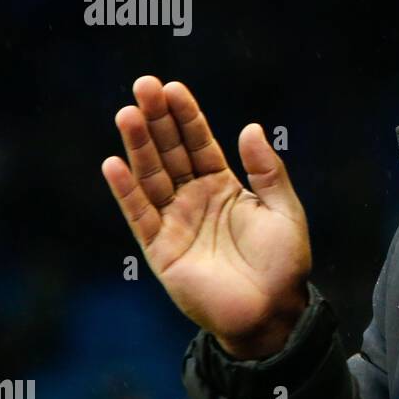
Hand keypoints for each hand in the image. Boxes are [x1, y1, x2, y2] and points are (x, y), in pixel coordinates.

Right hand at [100, 76, 311, 359]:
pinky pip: (140, 216)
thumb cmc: (283, 264)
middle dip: (157, 119)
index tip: (173, 87)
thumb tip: (250, 126)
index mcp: (225, 188)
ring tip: (128, 113)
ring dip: (138, 146)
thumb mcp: (284, 211)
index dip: (186, 116)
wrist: (272, 313)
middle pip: (170, 153)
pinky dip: (126, 192)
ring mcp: (175, 223)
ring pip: (152, 177)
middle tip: (143, 85)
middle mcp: (195, 200)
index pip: (200, 144)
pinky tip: (114, 164)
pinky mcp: (160, 250)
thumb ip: (267, 171)